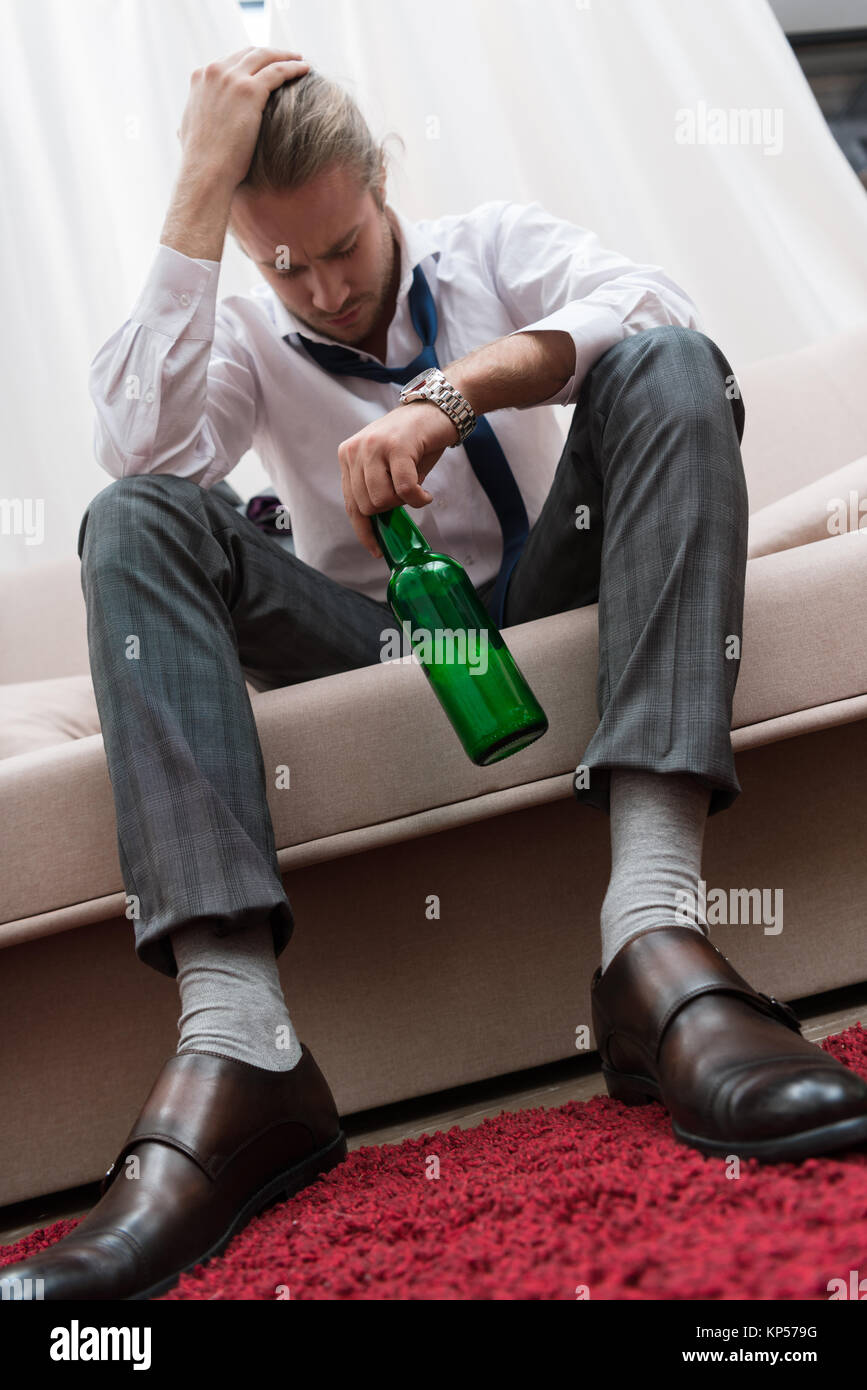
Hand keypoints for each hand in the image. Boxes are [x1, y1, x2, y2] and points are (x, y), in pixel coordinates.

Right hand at [177, 47, 310, 190]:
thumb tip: (184, 129)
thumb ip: (194, 119)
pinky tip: (305, 69)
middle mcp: (214, 71)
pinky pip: (278, 71)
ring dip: (285, 56)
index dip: (250, 61)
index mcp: (201, 77)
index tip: (265, 66)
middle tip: (288, 57)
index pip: (231, 60)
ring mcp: (232, 79)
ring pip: (265, 57)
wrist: (205, 172)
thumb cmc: (200, 161)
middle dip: (270, 53)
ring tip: (300, 60)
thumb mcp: (188, 131)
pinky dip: (293, 67)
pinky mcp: (250, 90)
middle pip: (249, 53)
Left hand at [338, 402, 458, 556]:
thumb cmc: (416, 440)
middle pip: (366, 506)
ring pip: (382, 500)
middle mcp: (356, 450)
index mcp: (348, 455)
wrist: (439, 406)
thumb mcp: (388, 464)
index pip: (350, 503)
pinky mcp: (397, 446)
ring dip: (403, 503)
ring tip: (415, 490)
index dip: (363, 530)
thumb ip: (377, 489)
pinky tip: (425, 495)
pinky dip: (417, 499)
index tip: (376, 549)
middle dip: (390, 509)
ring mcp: (374, 446)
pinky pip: (404, 489)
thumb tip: (378, 527)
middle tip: (408, 495)